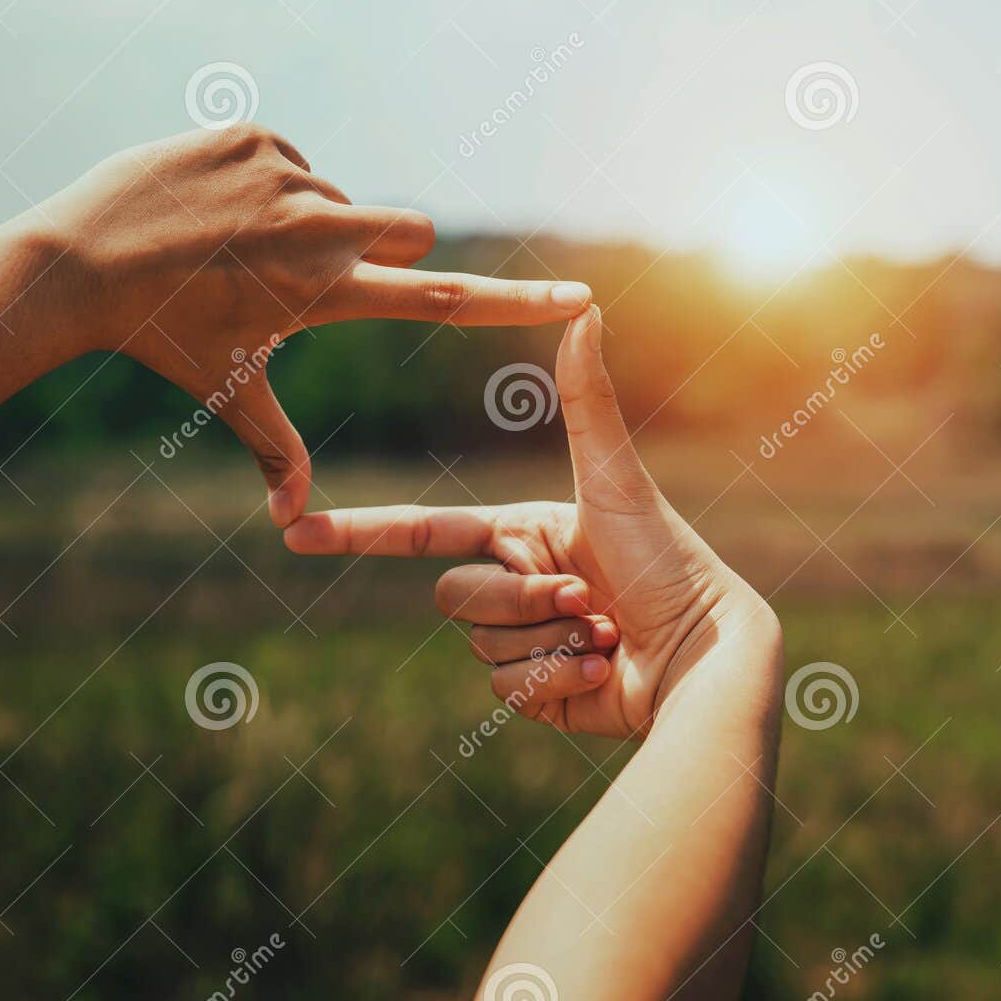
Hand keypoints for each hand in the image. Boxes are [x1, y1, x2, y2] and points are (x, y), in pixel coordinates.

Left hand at [39, 124, 591, 523]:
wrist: (81, 261)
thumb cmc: (163, 336)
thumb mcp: (230, 391)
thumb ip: (278, 452)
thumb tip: (294, 525)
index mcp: (326, 291)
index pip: (443, 298)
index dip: (516, 301)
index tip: (576, 294)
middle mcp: (319, 226)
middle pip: (406, 231)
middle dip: (382, 252)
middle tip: (305, 276)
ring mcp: (287, 174)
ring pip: (340, 198)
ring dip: (312, 222)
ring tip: (238, 248)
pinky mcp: (254, 135)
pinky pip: (294, 162)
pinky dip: (271, 187)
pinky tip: (217, 211)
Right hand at [283, 305, 778, 738]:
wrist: (705, 655)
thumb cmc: (669, 560)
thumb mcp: (615, 480)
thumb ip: (586, 400)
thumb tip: (586, 307)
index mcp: (521, 535)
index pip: (423, 533)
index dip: (356, 533)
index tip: (294, 530)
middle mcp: (516, 586)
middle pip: (456, 597)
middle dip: (522, 600)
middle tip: (586, 600)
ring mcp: (522, 642)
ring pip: (481, 644)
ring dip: (548, 640)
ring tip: (607, 631)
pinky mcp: (536, 693)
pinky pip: (505, 688)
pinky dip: (556, 679)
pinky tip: (605, 670)